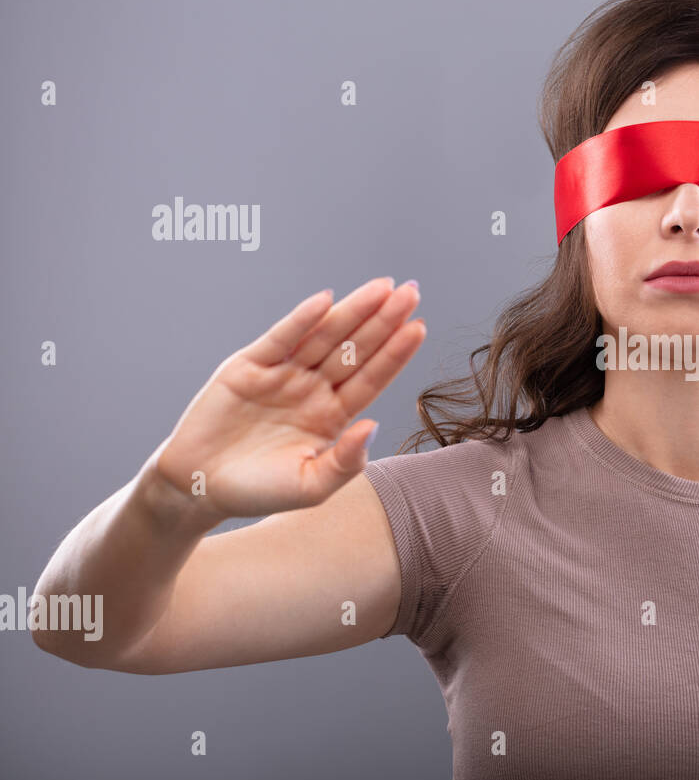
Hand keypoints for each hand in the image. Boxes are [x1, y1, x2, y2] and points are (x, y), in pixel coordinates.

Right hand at [147, 277, 425, 522]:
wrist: (198, 487)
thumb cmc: (259, 491)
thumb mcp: (311, 486)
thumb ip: (345, 461)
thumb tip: (373, 426)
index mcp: (333, 415)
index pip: (372, 378)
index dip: (396, 354)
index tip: (419, 328)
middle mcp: (313, 389)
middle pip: (355, 349)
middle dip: (384, 321)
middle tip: (411, 292)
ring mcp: (283, 374)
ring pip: (324, 337)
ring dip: (353, 311)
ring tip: (383, 288)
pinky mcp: (249, 366)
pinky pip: (280, 338)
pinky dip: (301, 319)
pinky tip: (326, 301)